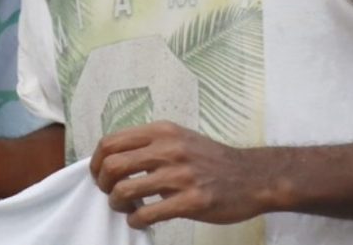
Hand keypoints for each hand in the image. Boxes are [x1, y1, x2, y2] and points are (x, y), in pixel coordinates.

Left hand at [89, 122, 273, 228]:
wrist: (255, 177)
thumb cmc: (213, 160)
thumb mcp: (179, 139)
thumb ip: (149, 145)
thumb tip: (113, 160)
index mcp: (162, 132)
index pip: (110, 143)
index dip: (97, 163)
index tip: (101, 176)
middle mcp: (169, 149)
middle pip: (112, 165)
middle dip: (104, 184)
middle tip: (112, 194)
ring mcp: (181, 176)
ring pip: (125, 190)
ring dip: (118, 204)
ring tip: (127, 209)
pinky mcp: (193, 201)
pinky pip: (148, 213)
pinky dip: (136, 220)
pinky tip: (141, 221)